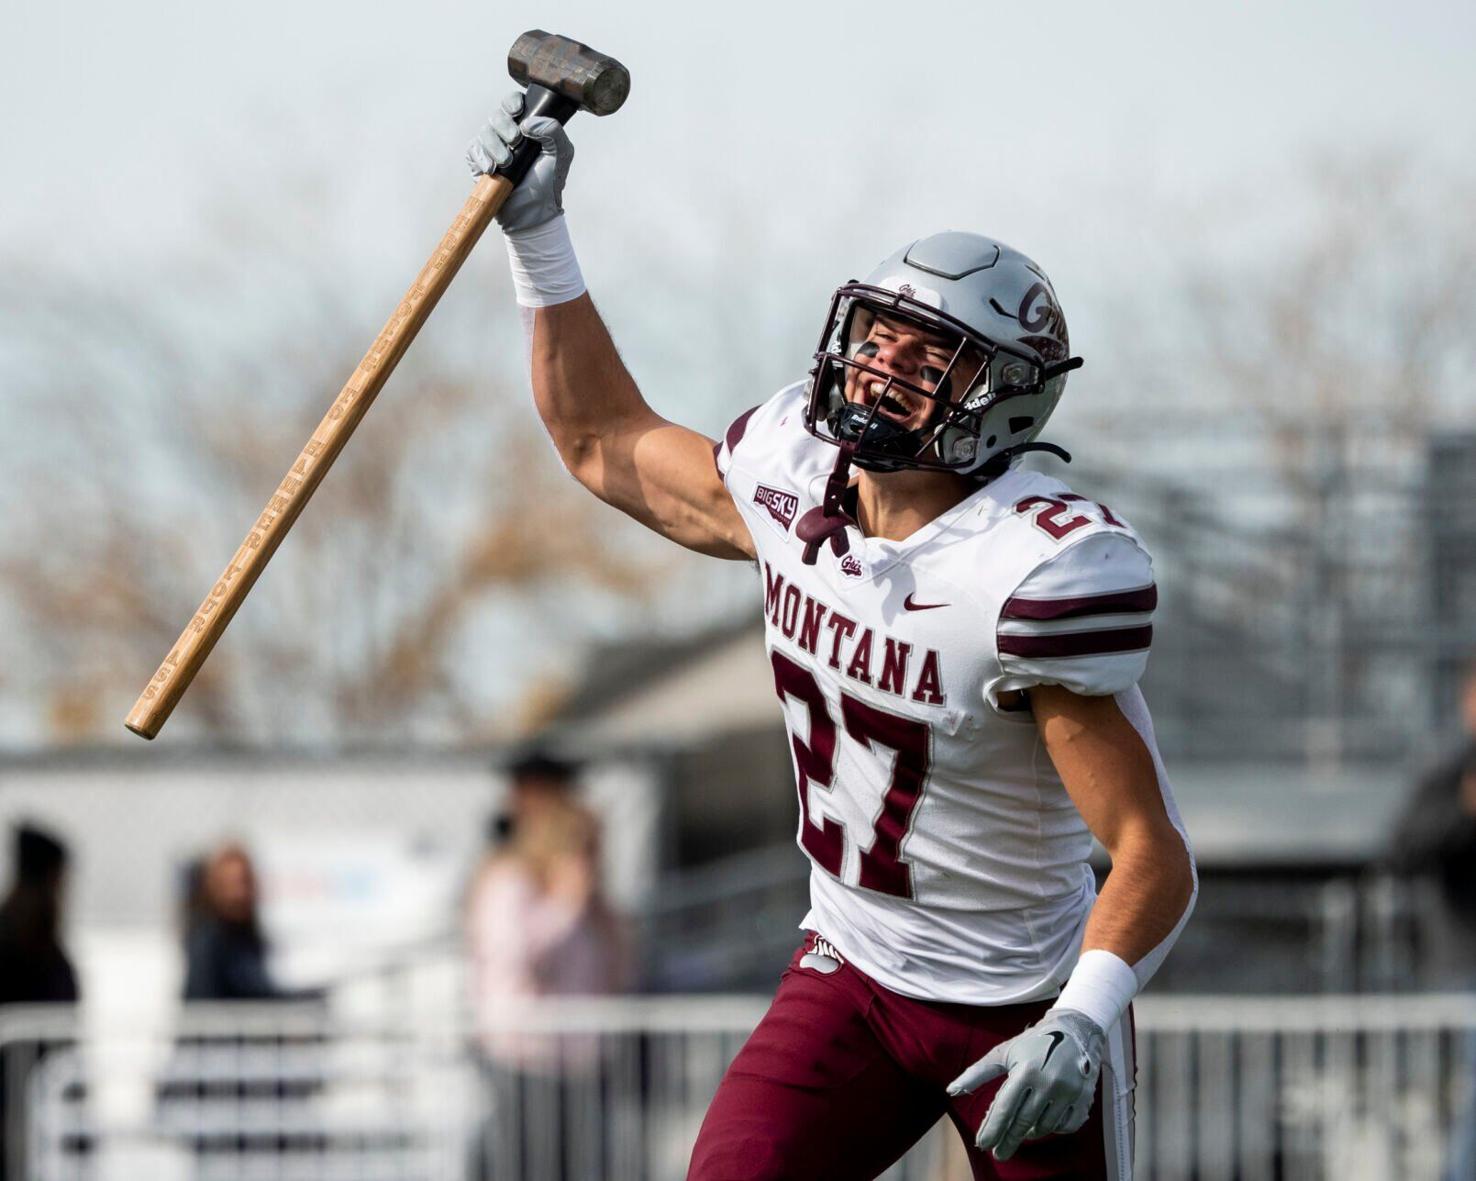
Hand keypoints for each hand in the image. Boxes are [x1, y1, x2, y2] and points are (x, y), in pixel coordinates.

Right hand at [465, 90, 573, 233]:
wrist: (534, 212)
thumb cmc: (548, 182)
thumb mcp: (561, 154)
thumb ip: (554, 132)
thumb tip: (529, 122)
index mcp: (526, 126)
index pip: (513, 102)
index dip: (512, 102)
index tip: (518, 112)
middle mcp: (507, 133)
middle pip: (497, 115)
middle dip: (505, 127)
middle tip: (516, 143)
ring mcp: (492, 147)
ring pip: (484, 131)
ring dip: (495, 145)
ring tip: (507, 163)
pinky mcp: (479, 162)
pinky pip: (473, 149)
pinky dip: (481, 157)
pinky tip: (491, 168)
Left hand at [947, 1008, 1105, 1160]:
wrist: (1073, 1030)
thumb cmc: (1032, 1043)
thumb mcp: (1003, 1052)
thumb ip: (977, 1073)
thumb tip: (951, 1090)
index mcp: (1025, 1070)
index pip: (1005, 1108)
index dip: (993, 1129)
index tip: (983, 1144)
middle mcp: (1048, 1082)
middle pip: (1023, 1122)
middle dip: (1008, 1140)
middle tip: (998, 1154)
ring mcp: (1069, 1092)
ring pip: (1044, 1126)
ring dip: (1030, 1133)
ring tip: (1020, 1132)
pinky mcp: (1084, 1098)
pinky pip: (1067, 1126)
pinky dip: (1054, 1129)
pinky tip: (1044, 1124)